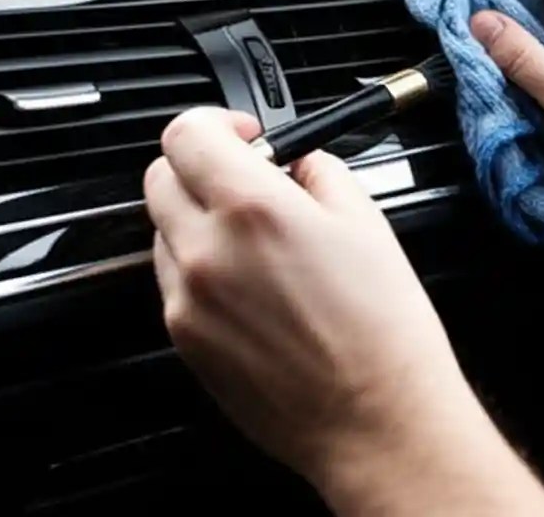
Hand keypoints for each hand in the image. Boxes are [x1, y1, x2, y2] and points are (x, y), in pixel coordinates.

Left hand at [144, 108, 471, 482]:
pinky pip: (175, 283)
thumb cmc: (382, 333)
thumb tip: (296, 164)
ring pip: (164, 232)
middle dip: (202, 169)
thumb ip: (319, 174)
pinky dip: (202, 271)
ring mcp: (187, 300)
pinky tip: (254, 290)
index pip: (187, 133)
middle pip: (161, 178)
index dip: (216, 123)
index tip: (244, 136)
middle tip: (249, 182)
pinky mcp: (184, 341)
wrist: (375, 420)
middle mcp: (207, 251)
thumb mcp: (368, 223)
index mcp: (253, 209)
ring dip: (199, 221)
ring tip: (259, 245)